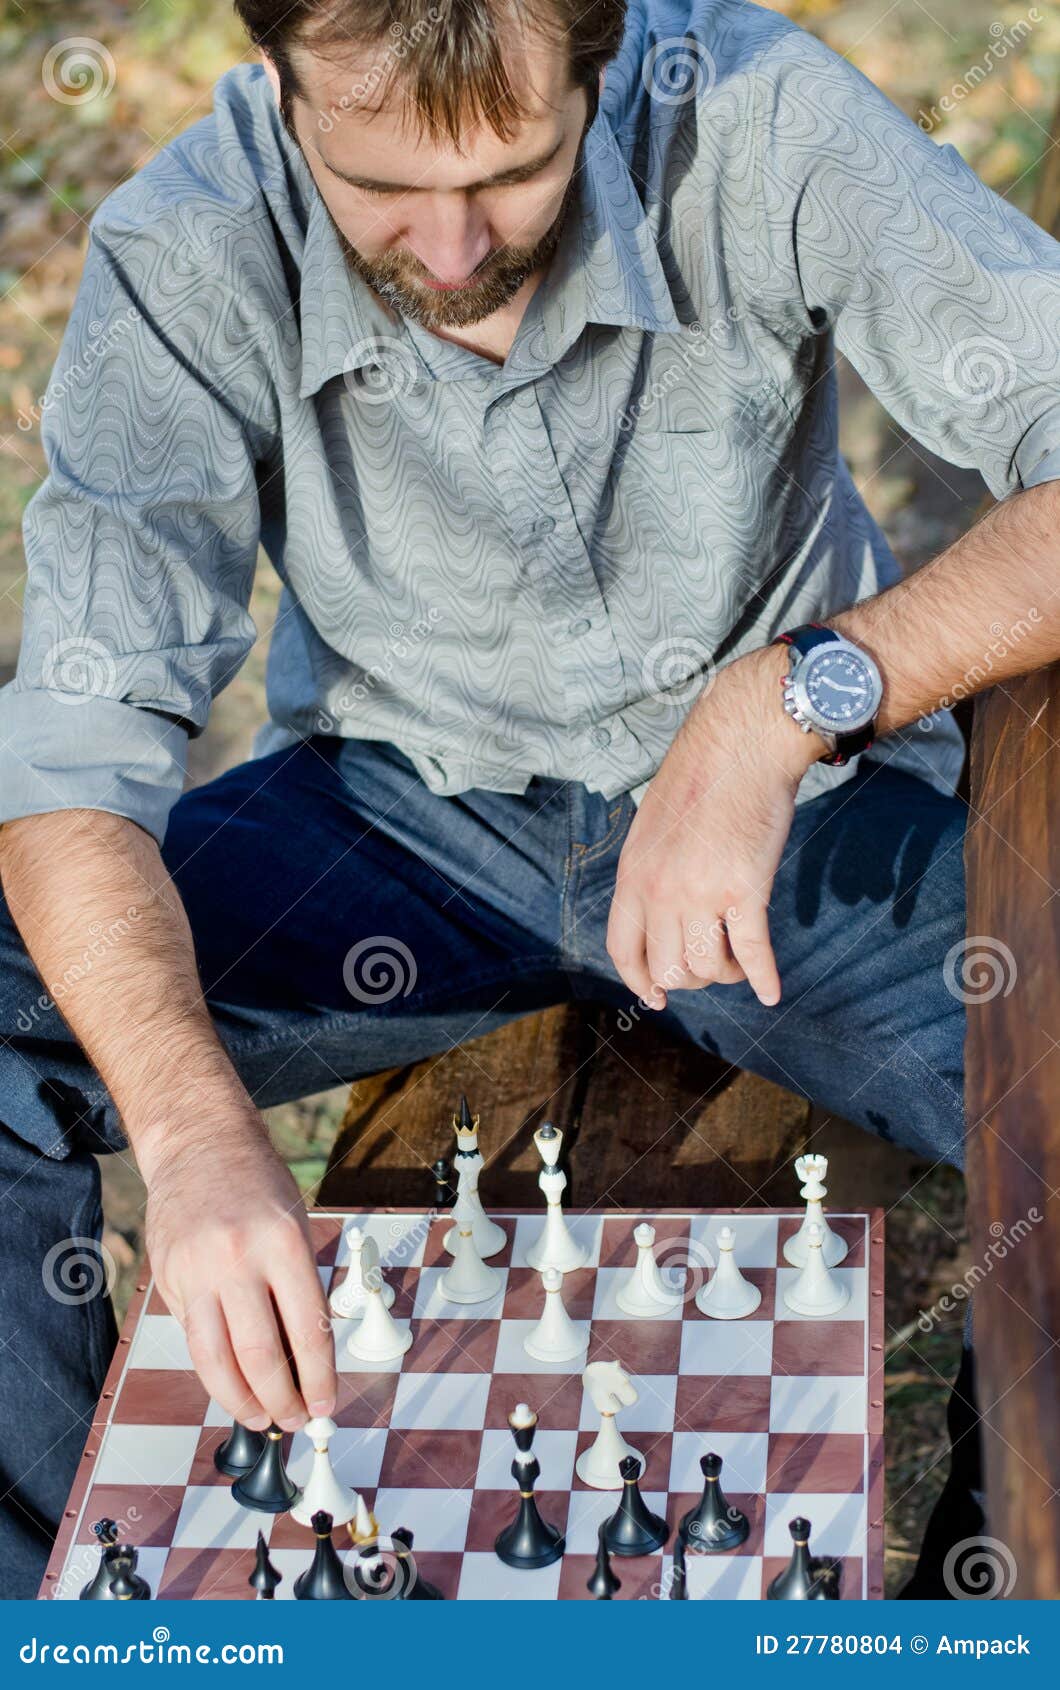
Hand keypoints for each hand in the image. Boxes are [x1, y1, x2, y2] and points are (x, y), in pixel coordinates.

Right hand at [142, 1116, 335, 1432]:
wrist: (200, 1144)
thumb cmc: (260, 1188)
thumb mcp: (296, 1227)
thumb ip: (298, 1289)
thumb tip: (306, 1363)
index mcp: (283, 1243)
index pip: (307, 1331)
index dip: (317, 1379)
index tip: (324, 1406)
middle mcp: (237, 1259)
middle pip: (260, 1355)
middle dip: (281, 1399)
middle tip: (294, 1420)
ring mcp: (196, 1271)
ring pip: (215, 1360)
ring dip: (241, 1400)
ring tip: (261, 1418)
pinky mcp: (167, 1279)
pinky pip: (193, 1338)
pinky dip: (214, 1369)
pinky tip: (231, 1384)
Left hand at [606, 645, 821, 1007]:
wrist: (741, 743)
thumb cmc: (702, 778)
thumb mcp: (653, 827)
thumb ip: (650, 871)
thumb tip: (660, 913)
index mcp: (633, 875)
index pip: (624, 949)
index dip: (640, 981)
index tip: (655, 997)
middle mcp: (660, 891)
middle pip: (669, 968)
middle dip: (693, 977)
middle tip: (714, 965)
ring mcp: (701, 892)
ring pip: (708, 968)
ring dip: (727, 974)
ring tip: (740, 962)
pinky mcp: (745, 889)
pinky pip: (753, 954)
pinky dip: (763, 980)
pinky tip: (770, 993)